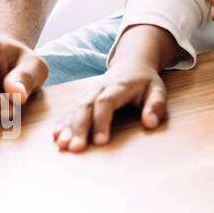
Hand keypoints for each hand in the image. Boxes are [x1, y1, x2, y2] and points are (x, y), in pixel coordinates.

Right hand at [51, 31, 167, 151]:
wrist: (131, 64)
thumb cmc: (145, 82)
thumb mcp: (157, 90)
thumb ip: (156, 105)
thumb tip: (151, 124)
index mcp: (119, 86)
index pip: (106, 102)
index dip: (101, 121)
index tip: (101, 142)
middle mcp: (99, 88)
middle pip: (85, 106)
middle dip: (79, 128)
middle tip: (76, 148)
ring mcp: (88, 92)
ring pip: (75, 108)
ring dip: (67, 127)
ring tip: (62, 145)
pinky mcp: (82, 97)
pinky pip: (69, 109)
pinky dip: (62, 122)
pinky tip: (56, 135)